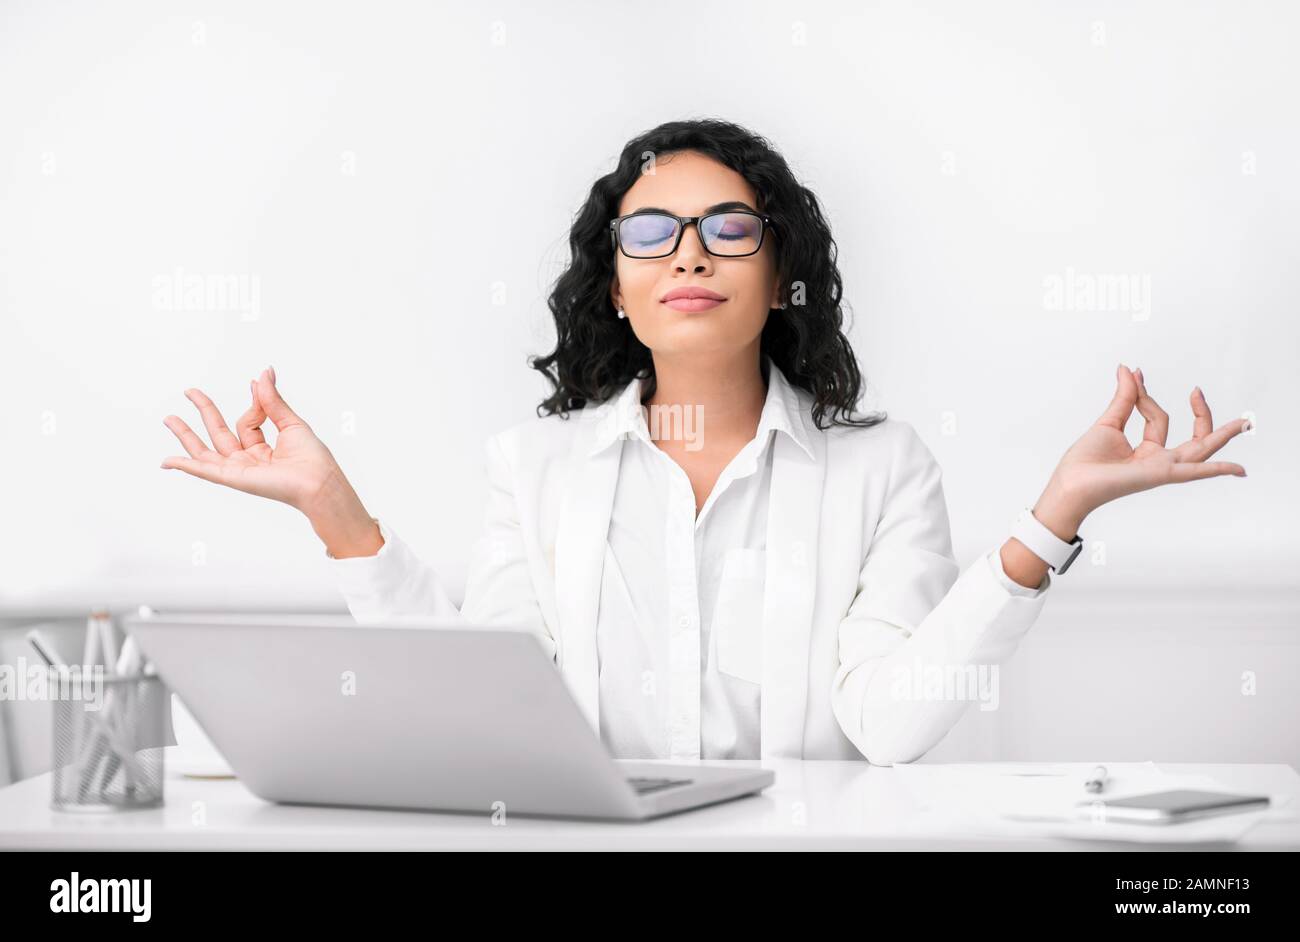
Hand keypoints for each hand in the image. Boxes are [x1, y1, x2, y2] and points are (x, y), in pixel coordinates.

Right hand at [160, 367, 382, 556]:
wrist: (319, 481)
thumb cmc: (313, 459)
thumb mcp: (290, 422)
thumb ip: (271, 399)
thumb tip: (264, 373)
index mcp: (263, 449)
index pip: (248, 421)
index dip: (253, 401)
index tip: (256, 384)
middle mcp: (249, 460)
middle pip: (219, 433)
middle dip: (204, 411)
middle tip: (189, 391)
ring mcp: (239, 470)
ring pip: (205, 452)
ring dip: (186, 435)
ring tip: (169, 418)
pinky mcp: (233, 478)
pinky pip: (204, 471)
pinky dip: (185, 466)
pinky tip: (167, 462)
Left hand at [1034, 364, 1249, 535]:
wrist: (1070, 483)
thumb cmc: (1084, 462)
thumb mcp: (1108, 422)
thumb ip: (1124, 398)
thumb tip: (1129, 370)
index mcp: (1147, 451)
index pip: (1158, 417)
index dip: (1145, 394)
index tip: (1134, 376)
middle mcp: (1159, 461)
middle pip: (1192, 437)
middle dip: (1201, 414)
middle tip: (1197, 390)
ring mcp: (1162, 469)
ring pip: (1201, 450)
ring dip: (1224, 436)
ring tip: (1245, 423)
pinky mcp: (1159, 474)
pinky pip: (1194, 472)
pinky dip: (1217, 470)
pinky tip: (1238, 469)